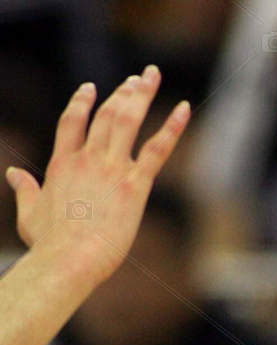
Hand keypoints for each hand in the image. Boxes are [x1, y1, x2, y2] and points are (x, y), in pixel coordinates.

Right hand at [5, 67, 188, 284]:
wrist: (69, 259)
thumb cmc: (49, 246)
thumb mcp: (29, 213)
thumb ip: (24, 190)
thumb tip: (13, 173)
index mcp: (62, 163)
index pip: (72, 121)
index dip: (81, 102)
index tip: (90, 88)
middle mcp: (88, 159)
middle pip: (106, 114)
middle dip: (122, 92)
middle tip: (135, 78)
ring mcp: (111, 169)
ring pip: (128, 120)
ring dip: (141, 95)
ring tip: (152, 77)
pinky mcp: (134, 185)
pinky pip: (157, 149)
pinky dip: (172, 127)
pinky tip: (183, 108)